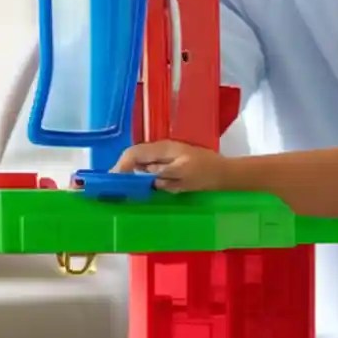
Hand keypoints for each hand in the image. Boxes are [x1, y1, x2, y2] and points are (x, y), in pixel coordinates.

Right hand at [112, 140, 228, 192]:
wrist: (224, 173)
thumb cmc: (206, 174)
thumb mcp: (186, 175)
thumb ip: (165, 174)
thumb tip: (146, 176)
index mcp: (163, 150)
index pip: (134, 153)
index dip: (121, 165)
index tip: (112, 180)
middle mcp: (160, 150)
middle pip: (134, 156)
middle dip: (122, 169)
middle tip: (113, 185)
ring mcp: (164, 155)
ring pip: (140, 161)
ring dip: (130, 172)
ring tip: (121, 187)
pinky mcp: (168, 163)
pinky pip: (149, 167)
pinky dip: (140, 176)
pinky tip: (139, 186)